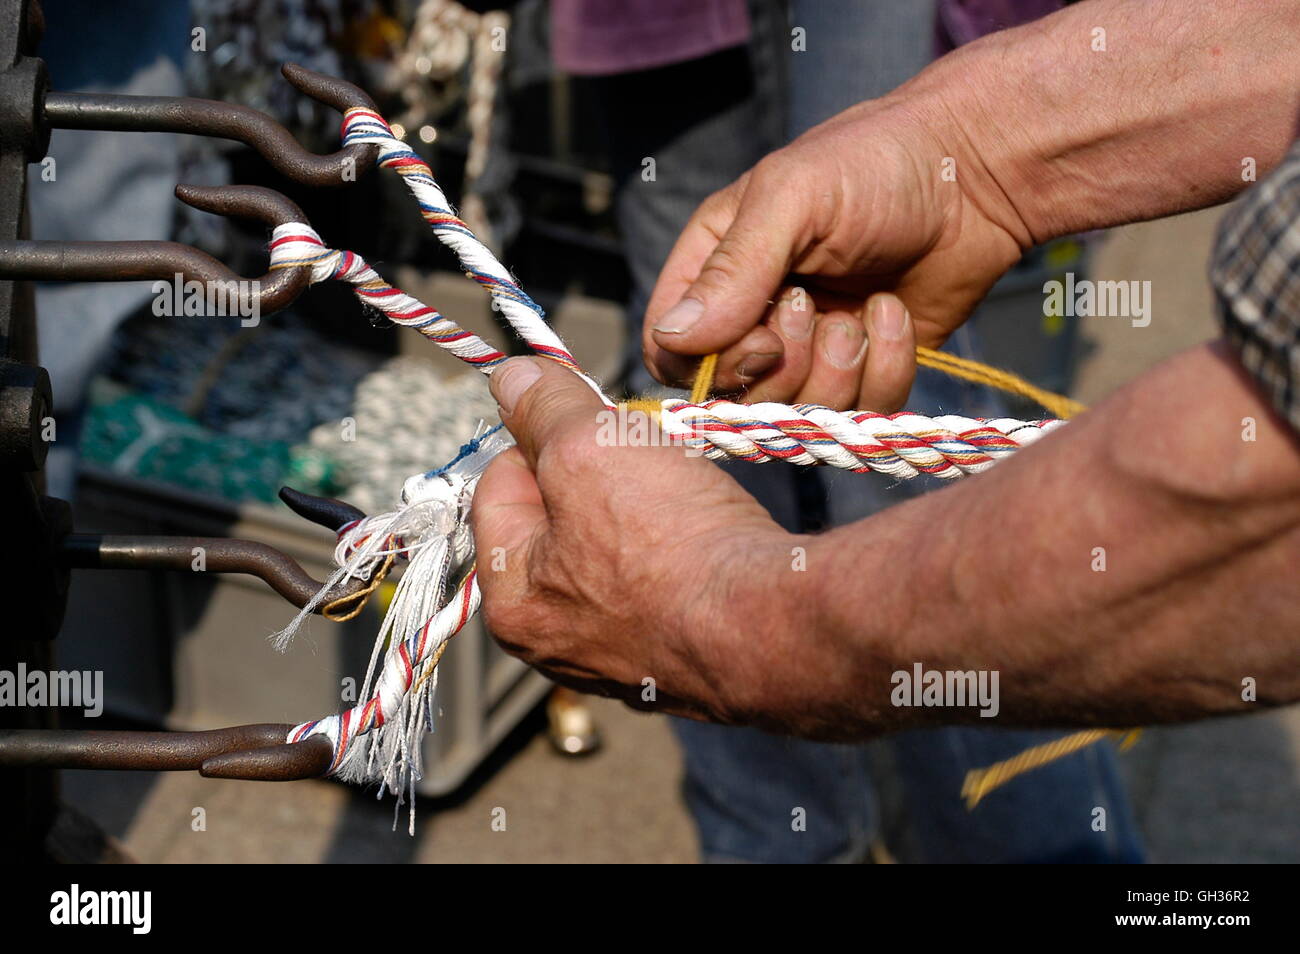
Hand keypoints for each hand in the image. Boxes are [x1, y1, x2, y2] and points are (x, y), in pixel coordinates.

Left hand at [471, 357, 820, 726]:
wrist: (774, 624)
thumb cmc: (672, 543)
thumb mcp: (590, 446)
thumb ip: (543, 407)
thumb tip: (511, 377)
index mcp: (513, 600)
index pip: (499, 484)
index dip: (543, 436)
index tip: (588, 419)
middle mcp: (557, 642)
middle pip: (558, 519)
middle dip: (596, 475)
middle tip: (640, 455)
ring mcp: (620, 656)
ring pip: (614, 548)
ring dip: (642, 508)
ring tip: (680, 495)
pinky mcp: (678, 658)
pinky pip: (662, 584)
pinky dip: (680, 551)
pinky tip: (706, 536)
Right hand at [642, 77, 1030, 410]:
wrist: (976, 175)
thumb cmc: (876, 165)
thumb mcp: (793, 200)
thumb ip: (733, 269)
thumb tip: (676, 338)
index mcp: (713, 267)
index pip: (671, 351)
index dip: (710, 364)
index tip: (763, 336)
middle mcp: (753, 316)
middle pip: (734, 395)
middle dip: (785, 365)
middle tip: (817, 308)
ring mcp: (809, 351)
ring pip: (797, 414)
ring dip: (838, 370)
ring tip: (868, 310)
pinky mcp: (865, 373)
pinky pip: (857, 413)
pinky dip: (883, 371)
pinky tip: (895, 315)